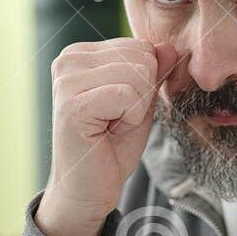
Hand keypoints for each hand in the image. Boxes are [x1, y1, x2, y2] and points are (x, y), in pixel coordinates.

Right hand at [39, 38, 177, 235]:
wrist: (87, 189)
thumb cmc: (111, 146)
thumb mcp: (141, 102)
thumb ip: (154, 73)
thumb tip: (170, 47)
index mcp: (81, 54)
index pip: (141, 46)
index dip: (145, 83)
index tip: (119, 108)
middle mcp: (67, 60)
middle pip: (142, 56)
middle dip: (143, 94)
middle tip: (116, 120)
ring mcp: (66, 81)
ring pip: (138, 74)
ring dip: (136, 108)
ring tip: (110, 125)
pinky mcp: (72, 105)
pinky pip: (129, 95)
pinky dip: (131, 119)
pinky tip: (106, 132)